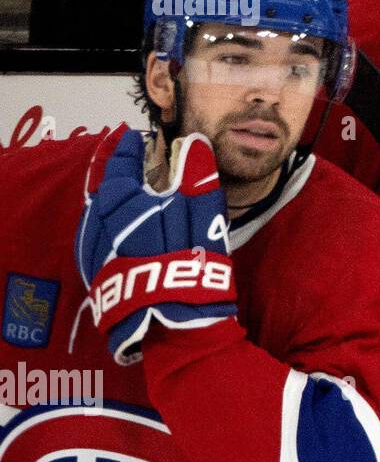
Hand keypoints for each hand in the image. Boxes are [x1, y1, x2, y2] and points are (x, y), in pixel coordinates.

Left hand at [76, 127, 236, 364]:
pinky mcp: (101, 279)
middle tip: (123, 158)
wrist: (174, 325)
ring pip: (95, 218)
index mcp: (122, 205)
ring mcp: (97, 255)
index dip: (125, 149)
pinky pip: (96, 242)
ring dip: (106, 200)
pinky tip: (117, 233)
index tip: (132, 136)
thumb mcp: (203, 214)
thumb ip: (198, 175)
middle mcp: (101, 227)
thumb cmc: (190, 263)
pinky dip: (105, 227)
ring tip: (120, 192)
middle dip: (112, 171)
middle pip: (101, 191)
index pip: (118, 166)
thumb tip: (192, 142)